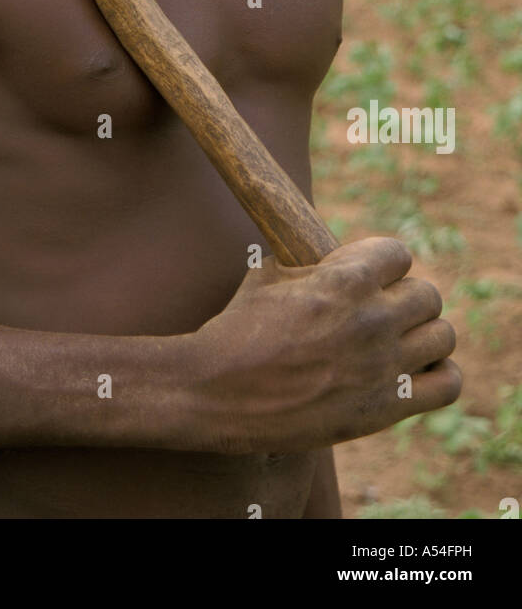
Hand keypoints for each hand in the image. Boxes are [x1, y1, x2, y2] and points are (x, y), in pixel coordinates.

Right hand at [183, 236, 460, 454]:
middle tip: (380, 310)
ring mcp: (382, 366)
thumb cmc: (235, 330)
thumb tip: (322, 256)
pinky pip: (447, 384)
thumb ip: (307, 265)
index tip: (367, 275)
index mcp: (344, 279)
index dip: (381, 262)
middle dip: (405, 297)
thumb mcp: (266, 275)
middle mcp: (372, 319)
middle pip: (427, 294)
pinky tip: (412, 371)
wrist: (216, 393)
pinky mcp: (385, 408)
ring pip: (442, 335)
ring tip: (398, 340)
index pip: (398, 254)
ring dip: (423, 334)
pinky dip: (438, 375)